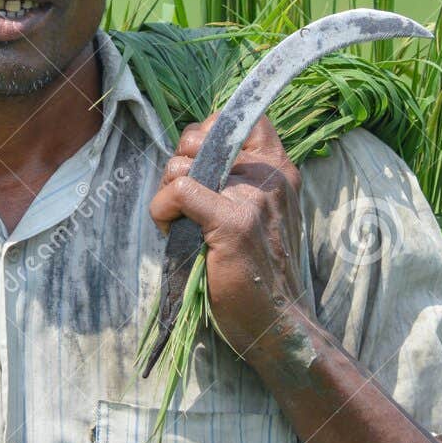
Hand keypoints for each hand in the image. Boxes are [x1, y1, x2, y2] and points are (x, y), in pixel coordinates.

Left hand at [148, 114, 308, 360]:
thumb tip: (192, 155)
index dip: (206, 133)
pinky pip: (178, 192)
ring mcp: (252, 197)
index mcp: (279, 170)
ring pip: (181, 165)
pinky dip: (162, 210)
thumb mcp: (259, 214)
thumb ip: (237, 181)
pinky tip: (170, 232)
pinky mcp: (233, 222)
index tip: (197, 167)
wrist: (279, 324)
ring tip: (179, 225)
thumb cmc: (259, 272)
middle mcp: (270, 176)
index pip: (241, 118)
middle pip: (199, 136)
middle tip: (182, 203)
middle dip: (177, 165)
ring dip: (166, 194)